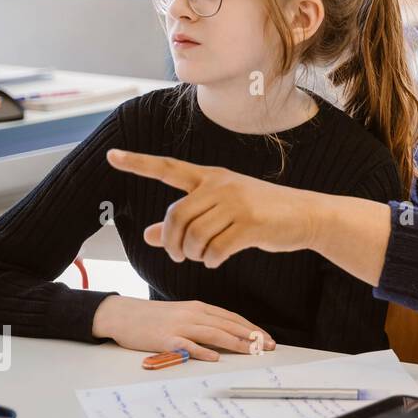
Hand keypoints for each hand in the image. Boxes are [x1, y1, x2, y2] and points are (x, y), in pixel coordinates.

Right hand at [91, 295, 275, 360]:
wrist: (123, 314)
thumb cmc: (154, 317)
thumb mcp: (183, 313)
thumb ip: (203, 321)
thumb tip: (226, 333)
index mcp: (199, 307)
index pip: (232, 317)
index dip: (251, 327)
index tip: (266, 337)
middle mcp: (193, 314)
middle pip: (228, 325)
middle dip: (251, 336)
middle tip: (269, 346)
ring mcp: (179, 326)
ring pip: (213, 333)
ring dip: (236, 343)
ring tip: (252, 351)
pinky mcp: (165, 339)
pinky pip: (187, 345)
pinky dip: (202, 351)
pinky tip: (215, 357)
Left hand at [106, 149, 320, 267]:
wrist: (305, 215)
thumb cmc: (261, 213)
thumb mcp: (222, 210)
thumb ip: (185, 221)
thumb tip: (147, 236)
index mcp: (211, 177)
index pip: (168, 168)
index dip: (138, 164)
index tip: (111, 156)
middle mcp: (220, 186)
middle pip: (175, 216)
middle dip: (172, 243)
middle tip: (179, 256)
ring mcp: (236, 203)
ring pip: (194, 237)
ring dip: (193, 255)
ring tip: (204, 257)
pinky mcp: (250, 224)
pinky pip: (216, 250)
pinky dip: (212, 261)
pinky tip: (219, 260)